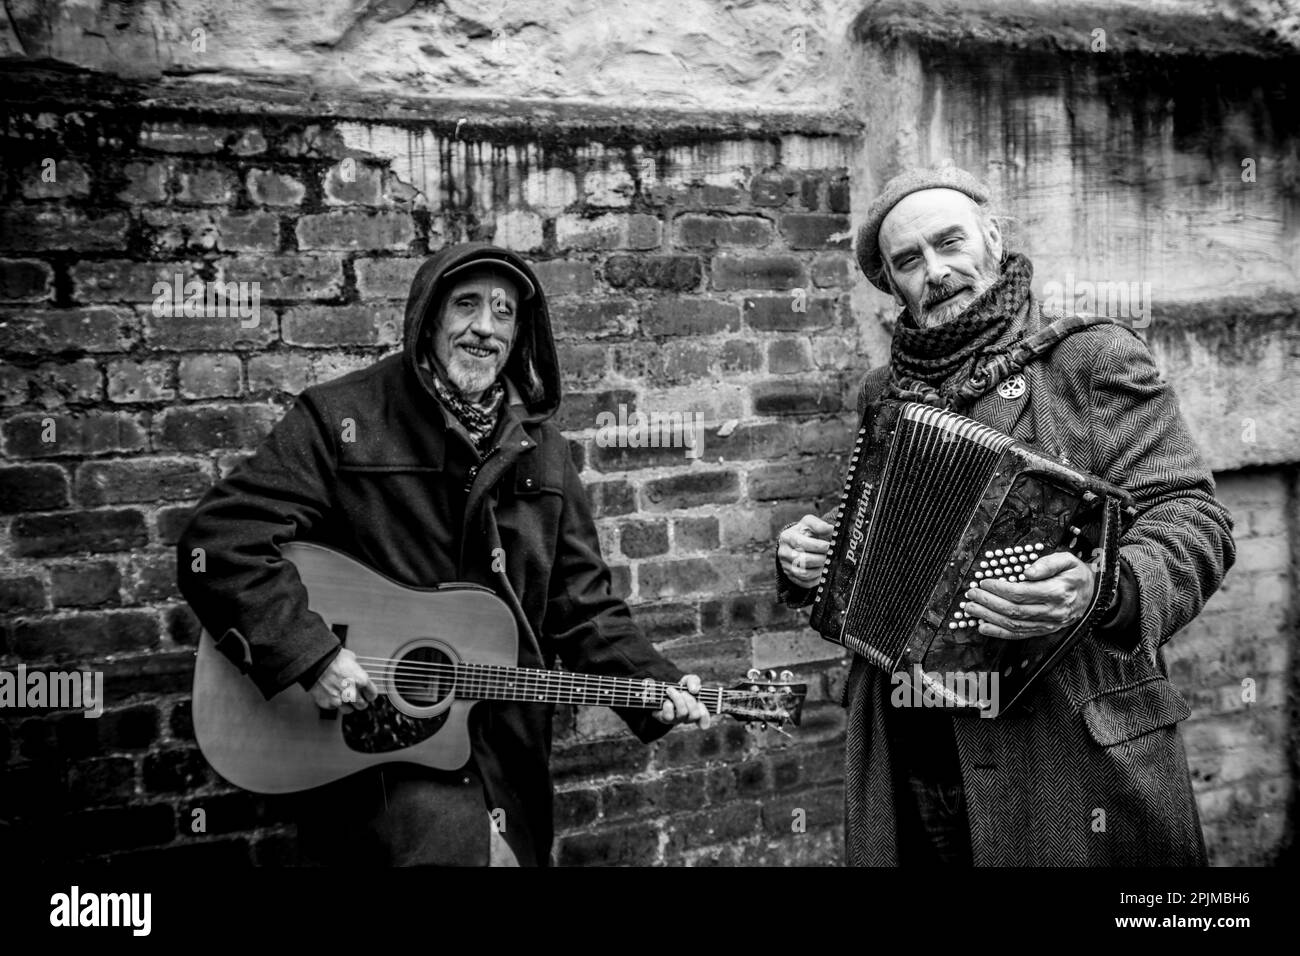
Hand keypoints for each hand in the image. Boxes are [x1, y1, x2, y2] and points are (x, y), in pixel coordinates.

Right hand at [309, 648, 378, 711]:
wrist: (315, 663)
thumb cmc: (332, 658)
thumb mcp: (351, 658)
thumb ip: (356, 669)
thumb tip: (356, 670)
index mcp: (361, 680)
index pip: (372, 695)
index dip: (369, 694)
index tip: (367, 695)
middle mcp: (352, 692)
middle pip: (362, 705)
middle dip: (360, 701)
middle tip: (356, 698)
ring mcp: (340, 699)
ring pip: (349, 710)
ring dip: (347, 705)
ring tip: (344, 698)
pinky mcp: (328, 703)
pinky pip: (335, 708)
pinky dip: (334, 704)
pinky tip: (333, 696)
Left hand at [655, 675, 710, 728]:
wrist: (661, 693)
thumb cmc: (679, 688)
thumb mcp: (687, 681)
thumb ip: (694, 681)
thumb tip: (694, 689)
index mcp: (697, 709)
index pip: (705, 718)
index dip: (705, 715)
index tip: (700, 703)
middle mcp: (688, 717)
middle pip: (695, 715)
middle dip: (690, 700)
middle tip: (682, 692)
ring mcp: (678, 720)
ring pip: (683, 713)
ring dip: (677, 698)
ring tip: (670, 690)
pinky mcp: (666, 719)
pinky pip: (669, 716)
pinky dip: (668, 705)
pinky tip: (666, 700)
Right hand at [777, 514, 832, 587]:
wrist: (794, 543)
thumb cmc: (803, 532)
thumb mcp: (808, 523)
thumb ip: (819, 524)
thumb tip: (830, 529)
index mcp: (787, 537)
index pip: (802, 544)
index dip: (818, 546)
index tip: (829, 546)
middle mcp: (783, 553)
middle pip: (804, 560)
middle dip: (821, 559)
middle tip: (831, 556)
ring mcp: (786, 566)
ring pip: (804, 573)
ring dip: (820, 569)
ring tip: (827, 563)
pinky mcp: (791, 577)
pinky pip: (805, 583)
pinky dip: (816, 579)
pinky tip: (822, 571)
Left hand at [961, 551, 1095, 639]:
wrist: (1093, 596)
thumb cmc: (1077, 576)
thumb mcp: (1068, 560)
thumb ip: (1048, 563)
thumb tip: (1027, 571)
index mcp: (1057, 592)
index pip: (1021, 593)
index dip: (999, 589)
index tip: (984, 582)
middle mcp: (1052, 611)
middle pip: (1013, 610)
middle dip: (988, 602)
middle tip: (972, 594)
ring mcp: (1047, 624)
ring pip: (1013, 624)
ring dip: (989, 617)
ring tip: (971, 609)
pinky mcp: (1043, 630)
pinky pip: (1019, 635)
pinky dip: (999, 633)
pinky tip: (983, 627)